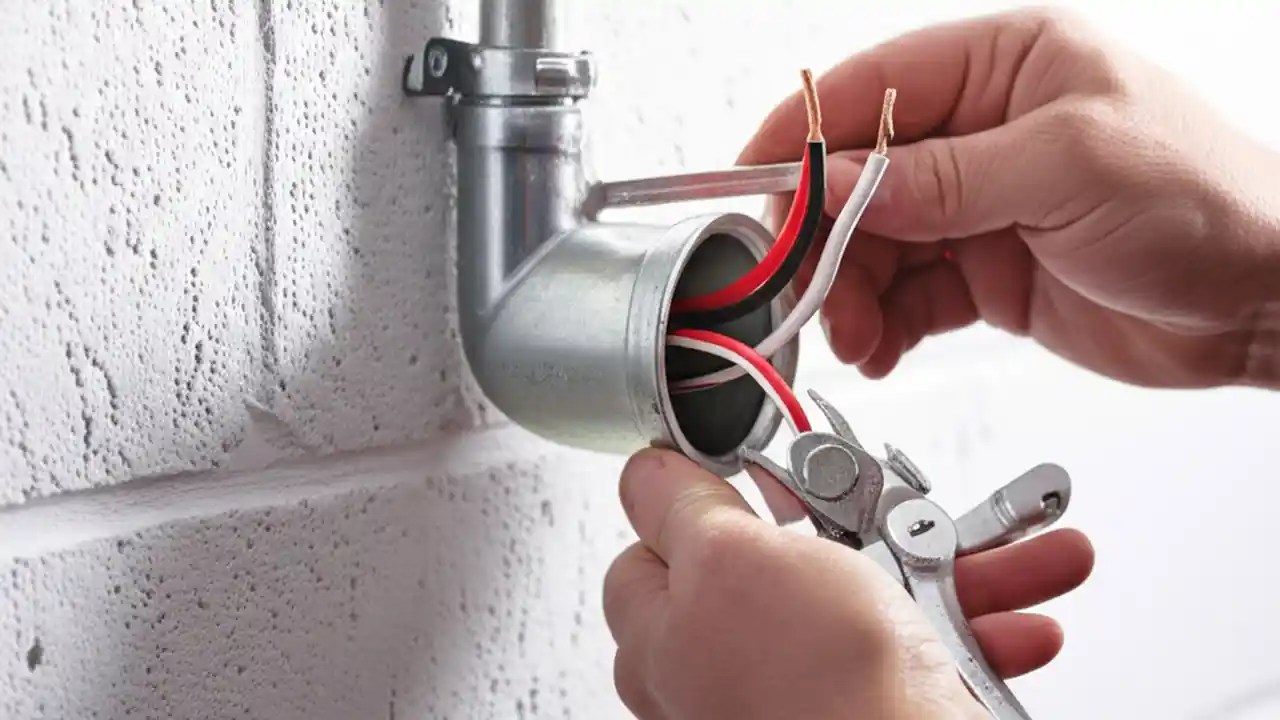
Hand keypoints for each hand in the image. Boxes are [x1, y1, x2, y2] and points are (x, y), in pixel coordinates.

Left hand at [604, 449, 1093, 718]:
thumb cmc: (817, 692)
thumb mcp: (732, 559)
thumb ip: (680, 507)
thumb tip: (643, 473)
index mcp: (663, 636)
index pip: (652, 550)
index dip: (701, 502)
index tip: (751, 471)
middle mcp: (720, 672)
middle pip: (781, 563)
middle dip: (860, 523)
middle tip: (892, 507)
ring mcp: (796, 694)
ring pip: (866, 600)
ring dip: (947, 569)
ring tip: (1002, 559)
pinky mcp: (865, 710)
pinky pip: (919, 650)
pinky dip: (972, 627)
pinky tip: (1014, 621)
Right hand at [741, 9, 1279, 388]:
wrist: (1266, 305)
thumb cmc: (1206, 203)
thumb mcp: (1067, 169)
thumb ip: (941, 180)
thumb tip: (836, 184)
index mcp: (1004, 65)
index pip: (870, 88)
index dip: (801, 138)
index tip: (753, 189)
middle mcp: (982, 129)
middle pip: (858, 178)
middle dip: (824, 239)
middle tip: (805, 291)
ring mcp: (980, 202)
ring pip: (874, 245)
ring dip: (850, 295)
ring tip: (857, 338)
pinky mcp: (985, 269)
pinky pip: (907, 294)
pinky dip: (884, 324)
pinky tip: (881, 347)